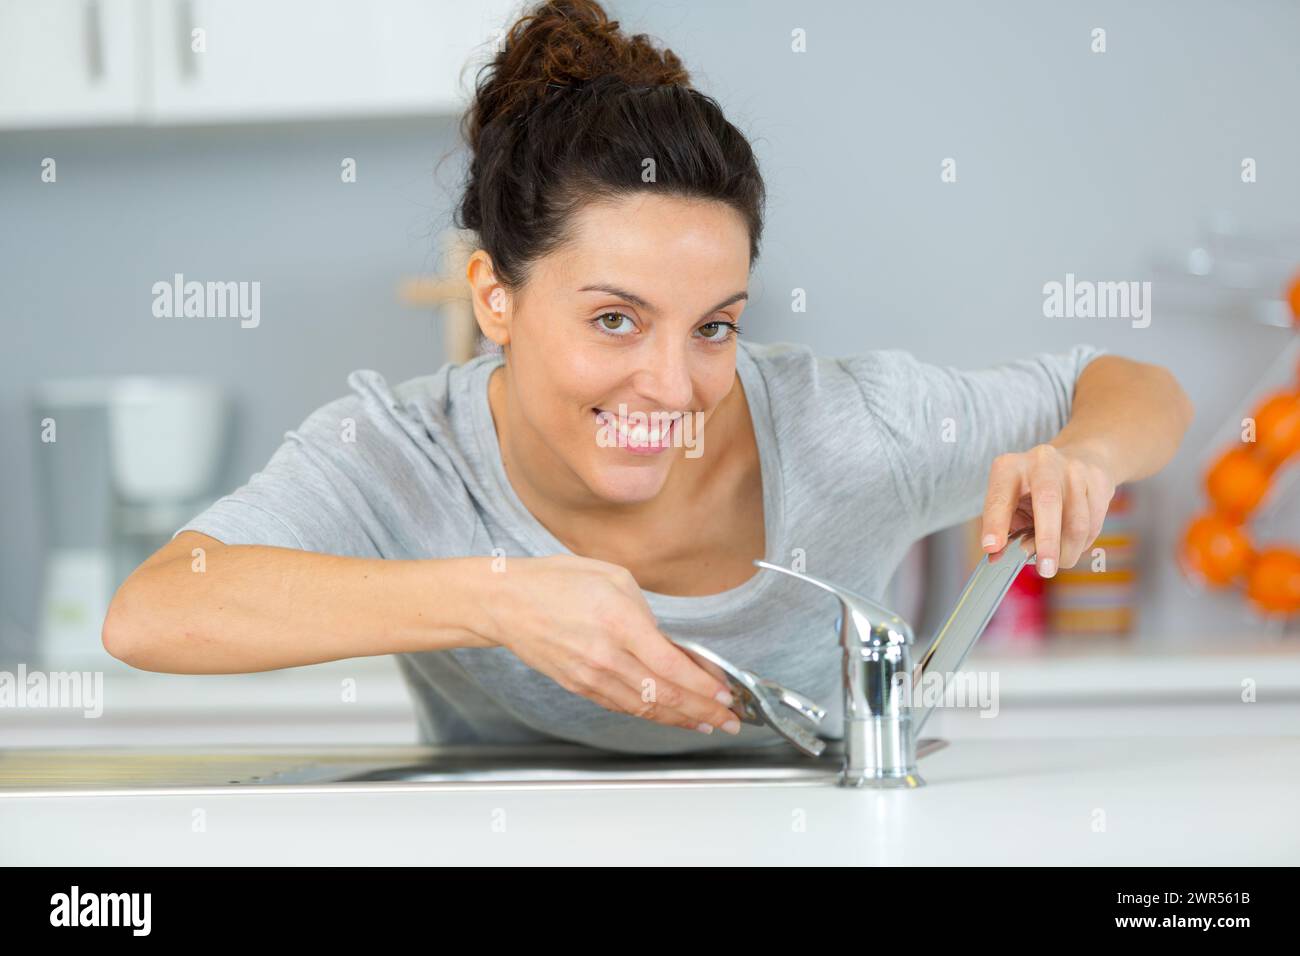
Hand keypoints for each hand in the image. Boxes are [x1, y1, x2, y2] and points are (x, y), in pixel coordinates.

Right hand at [482, 554, 742, 734]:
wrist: (506, 602)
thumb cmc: (557, 581)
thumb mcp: (613, 577)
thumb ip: (646, 613)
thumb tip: (670, 644)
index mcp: (619, 622)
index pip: (671, 666)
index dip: (703, 686)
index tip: (725, 693)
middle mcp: (606, 656)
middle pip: (664, 694)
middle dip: (703, 710)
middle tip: (730, 718)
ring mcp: (591, 676)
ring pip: (645, 707)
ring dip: (681, 718)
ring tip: (707, 723)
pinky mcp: (580, 686)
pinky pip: (623, 706)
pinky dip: (651, 714)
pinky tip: (669, 716)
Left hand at [979, 441, 1116, 576]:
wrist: (1080, 457)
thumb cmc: (1035, 489)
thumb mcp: (1013, 502)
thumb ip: (1008, 528)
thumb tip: (1002, 558)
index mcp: (1010, 467)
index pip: (1000, 497)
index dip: (995, 524)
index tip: (991, 548)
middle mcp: (1041, 463)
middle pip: (1048, 503)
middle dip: (1047, 541)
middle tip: (1045, 570)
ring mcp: (1074, 469)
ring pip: (1077, 521)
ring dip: (1067, 551)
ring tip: (1057, 563)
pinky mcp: (1098, 480)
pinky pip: (1093, 524)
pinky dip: (1082, 543)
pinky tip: (1073, 544)